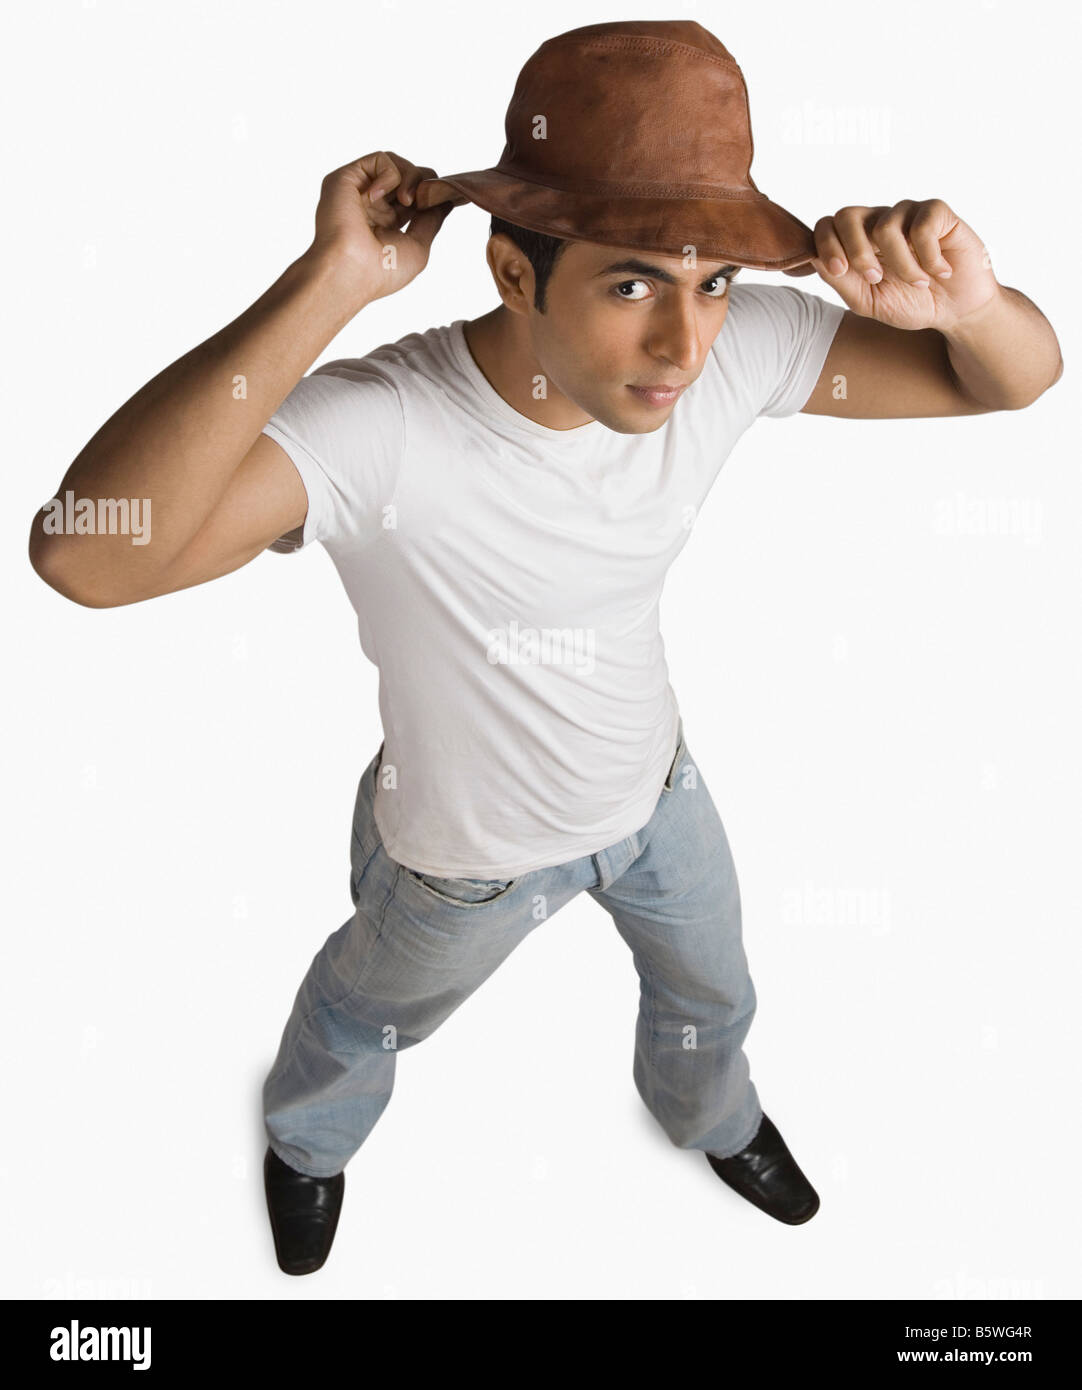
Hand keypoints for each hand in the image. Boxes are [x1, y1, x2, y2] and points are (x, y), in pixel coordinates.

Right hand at [305, 150, 464, 301]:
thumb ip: (432, 220)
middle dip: (425, 184)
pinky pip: (380, 159)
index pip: (415, 197)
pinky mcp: (347, 178)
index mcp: (387, 223)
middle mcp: (373, 205)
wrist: (350, 270)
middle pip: (410, 176)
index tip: (448, 197)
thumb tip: (446, 200)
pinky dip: (390, 174)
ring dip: (411, 178)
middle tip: (424, 202)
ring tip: (407, 201)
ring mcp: (360, 191)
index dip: (432, 194)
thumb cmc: (381, 270)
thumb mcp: (418, 246)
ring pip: (397, 163)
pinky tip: (380, 197)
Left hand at [795, 199, 999, 331]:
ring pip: (885, 227)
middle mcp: (879, 222)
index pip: (828, 225)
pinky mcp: (938, 213)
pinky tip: (940, 271)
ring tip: (918, 282)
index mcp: (857, 241)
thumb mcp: (868, 301)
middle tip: (874, 278)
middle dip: (855, 250)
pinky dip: (929, 257)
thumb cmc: (912, 302)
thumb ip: (841, 281)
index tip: (840, 271)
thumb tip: (814, 259)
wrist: (956, 309)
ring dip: (901, 265)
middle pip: (847, 215)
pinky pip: (922, 227)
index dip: (827, 245)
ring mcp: (908, 214)